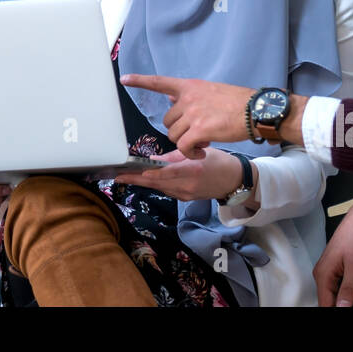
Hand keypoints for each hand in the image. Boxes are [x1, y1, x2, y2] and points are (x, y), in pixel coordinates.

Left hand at [114, 149, 249, 202]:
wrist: (234, 181)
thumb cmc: (218, 161)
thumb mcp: (197, 153)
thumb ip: (173, 158)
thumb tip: (152, 160)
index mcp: (192, 171)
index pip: (163, 174)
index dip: (144, 174)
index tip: (129, 172)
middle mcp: (187, 186)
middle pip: (156, 183)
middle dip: (136, 179)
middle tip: (118, 175)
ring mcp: (186, 195)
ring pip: (159, 187)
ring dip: (143, 181)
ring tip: (126, 174)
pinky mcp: (185, 198)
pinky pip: (166, 190)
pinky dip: (155, 183)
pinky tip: (145, 178)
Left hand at [119, 73, 252, 157]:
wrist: (256, 111)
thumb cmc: (238, 102)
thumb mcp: (210, 91)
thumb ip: (190, 96)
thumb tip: (171, 96)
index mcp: (190, 87)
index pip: (160, 82)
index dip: (141, 81)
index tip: (125, 79)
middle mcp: (188, 98)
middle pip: (168, 120)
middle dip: (179, 130)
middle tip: (196, 134)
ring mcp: (193, 114)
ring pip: (174, 135)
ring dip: (185, 144)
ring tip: (202, 143)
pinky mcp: (200, 130)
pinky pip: (184, 147)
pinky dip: (191, 153)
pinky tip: (202, 153)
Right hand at [313, 199, 352, 306]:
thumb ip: (348, 290)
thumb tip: (342, 308)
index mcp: (323, 274)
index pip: (325, 305)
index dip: (336, 311)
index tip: (348, 310)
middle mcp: (322, 272)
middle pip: (327, 301)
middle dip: (339, 307)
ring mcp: (328, 269)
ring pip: (332, 294)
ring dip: (341, 302)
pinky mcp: (336, 267)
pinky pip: (336, 287)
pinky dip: (343, 294)